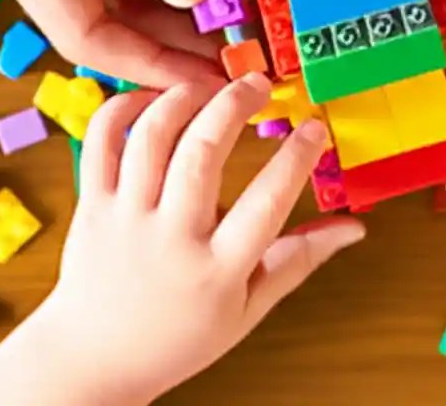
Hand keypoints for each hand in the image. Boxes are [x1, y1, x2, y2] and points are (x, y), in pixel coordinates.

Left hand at [40, 75, 363, 402]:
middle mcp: (170, 239)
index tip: (314, 127)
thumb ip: (297, 260)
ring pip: (152, 138)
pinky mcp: (92, 205)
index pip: (266, 203)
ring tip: (211, 86)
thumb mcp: (247, 309)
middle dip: (235, 106)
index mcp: (216, 270)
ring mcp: (126, 219)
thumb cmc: (177, 337)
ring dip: (184, 98)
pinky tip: (154, 99)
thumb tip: (354, 228)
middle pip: (201, 154)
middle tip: (258, 84)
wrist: (94, 360)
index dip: (296, 158)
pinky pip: (102, 141)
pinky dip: (125, 107)